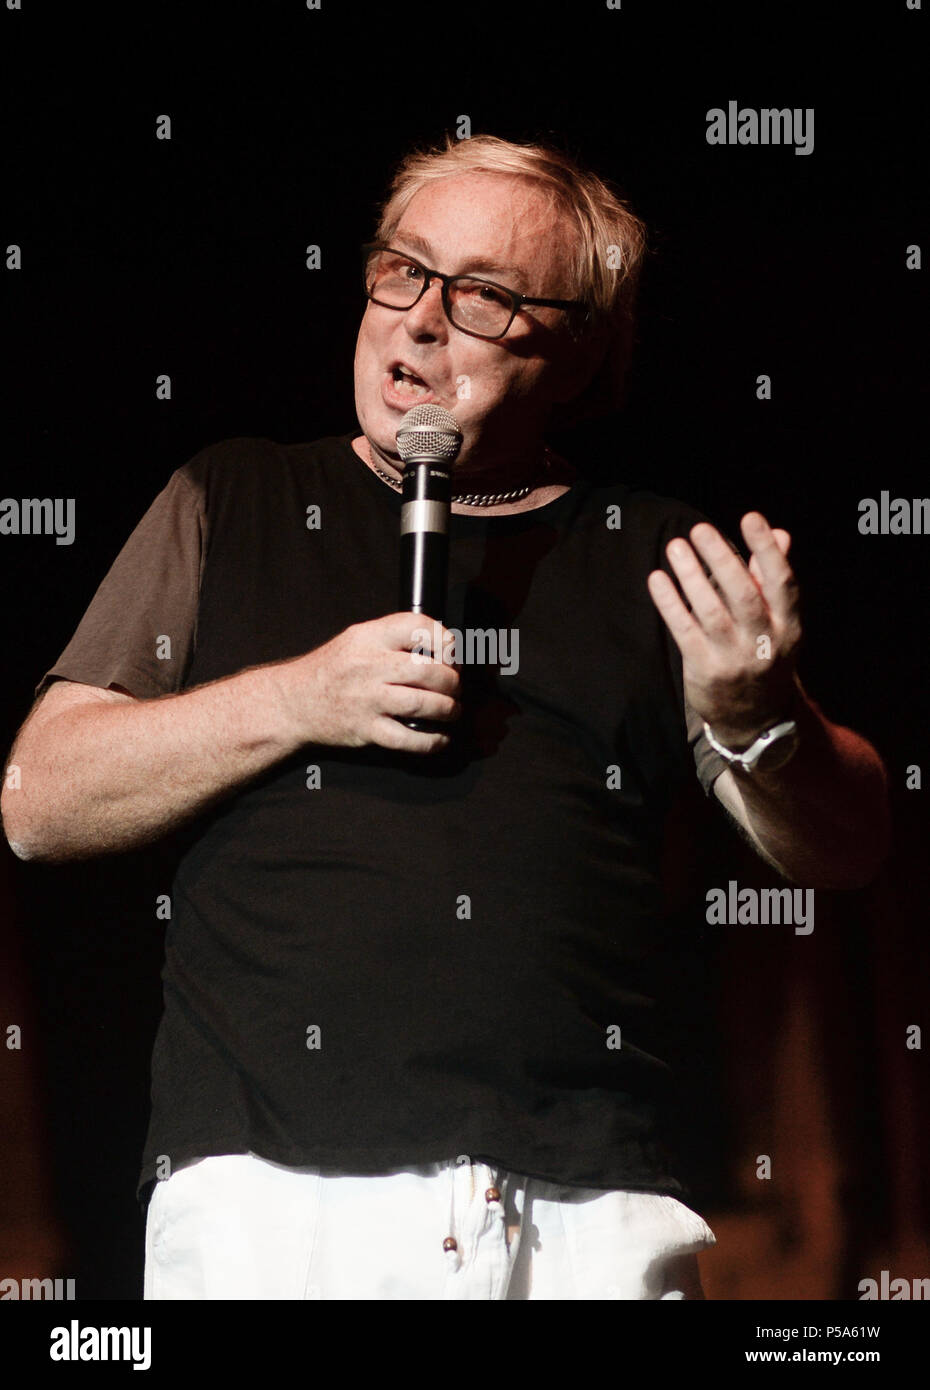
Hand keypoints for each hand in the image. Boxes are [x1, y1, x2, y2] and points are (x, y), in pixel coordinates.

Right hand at [284, 612, 461, 752]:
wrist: (293, 702)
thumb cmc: (331, 670)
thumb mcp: (356, 639)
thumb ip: (393, 638)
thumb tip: (440, 646)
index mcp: (369, 637)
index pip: (418, 626)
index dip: (445, 641)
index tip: (451, 656)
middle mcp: (368, 666)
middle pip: (429, 670)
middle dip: (452, 682)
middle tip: (454, 688)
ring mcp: (367, 699)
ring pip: (423, 704)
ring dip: (448, 709)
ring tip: (451, 711)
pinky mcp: (365, 729)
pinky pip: (407, 738)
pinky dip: (431, 741)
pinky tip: (440, 738)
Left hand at [646, 513, 801, 746]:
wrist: (755, 721)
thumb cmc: (764, 658)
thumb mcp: (779, 624)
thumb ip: (773, 579)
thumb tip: (780, 533)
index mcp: (788, 626)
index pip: (781, 582)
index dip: (767, 550)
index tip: (751, 518)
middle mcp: (764, 643)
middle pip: (743, 595)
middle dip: (721, 559)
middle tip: (699, 529)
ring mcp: (734, 659)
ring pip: (711, 612)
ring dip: (691, 576)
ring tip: (676, 547)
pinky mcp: (705, 671)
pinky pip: (684, 631)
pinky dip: (670, 604)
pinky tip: (657, 579)